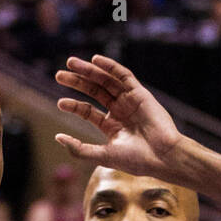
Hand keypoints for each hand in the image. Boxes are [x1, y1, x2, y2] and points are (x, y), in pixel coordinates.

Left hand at [54, 55, 187, 179]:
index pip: (88, 111)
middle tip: (58, 75)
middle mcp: (120, 111)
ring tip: (70, 63)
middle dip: (77, 82)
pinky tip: (95, 60)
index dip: (74, 106)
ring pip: (105, 80)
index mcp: (112, 126)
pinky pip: (123, 75)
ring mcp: (130, 101)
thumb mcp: (103, 156)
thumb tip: (57, 138)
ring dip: (88, 70)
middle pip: (94, 91)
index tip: (60, 103)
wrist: (163, 156)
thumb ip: (79, 149)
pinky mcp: (140, 93)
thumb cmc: (136, 160)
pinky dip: (110, 66)